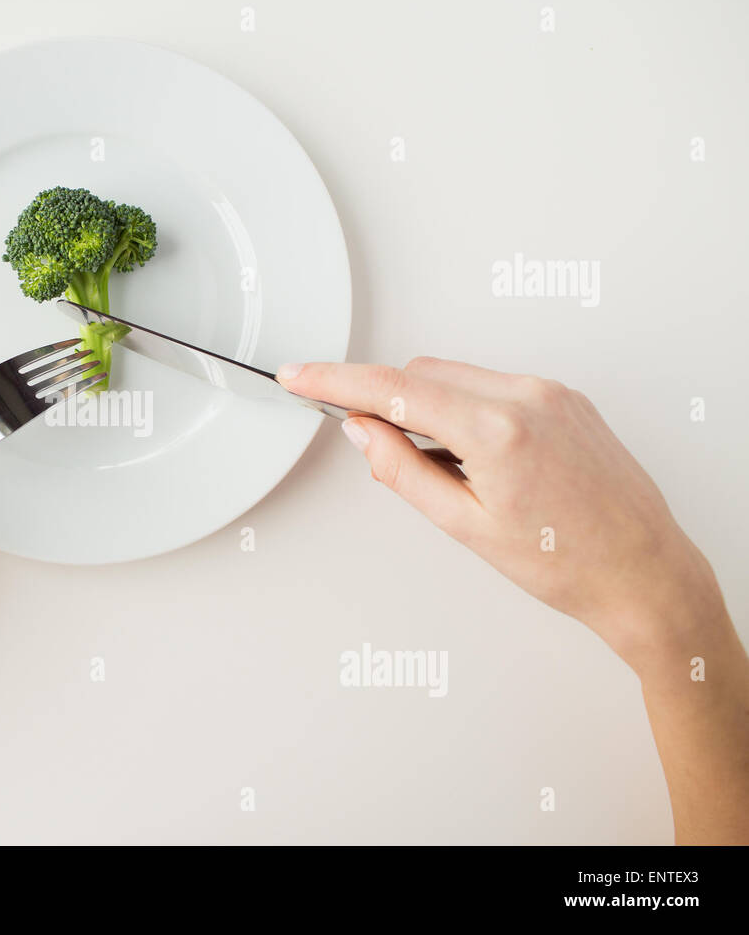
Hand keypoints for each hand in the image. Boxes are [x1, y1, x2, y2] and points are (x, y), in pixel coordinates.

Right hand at [277, 359, 725, 670]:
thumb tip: (365, 433)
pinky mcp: (565, 398)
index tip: (301, 375)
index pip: (396, 388)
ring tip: (451, 473)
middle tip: (377, 447)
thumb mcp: (466, 527)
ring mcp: (552, 393)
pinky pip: (492, 385)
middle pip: (423, 373)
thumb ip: (404, 472)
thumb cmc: (567, 564)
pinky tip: (477, 459)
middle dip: (387, 401)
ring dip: (429, 407)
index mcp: (499, 431)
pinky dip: (465, 409)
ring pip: (456, 377)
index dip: (336, 381)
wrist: (644, 573)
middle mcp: (528, 397)